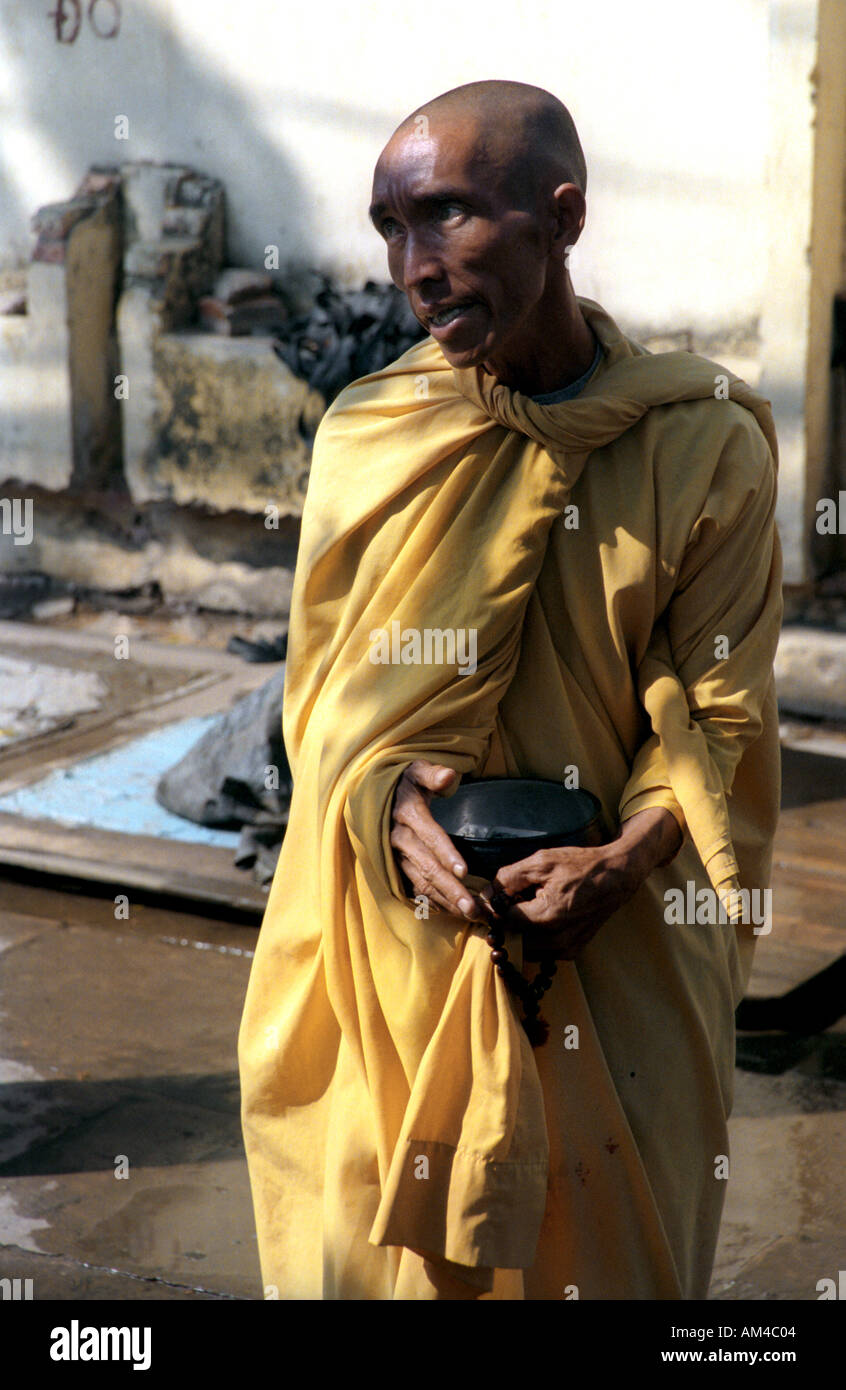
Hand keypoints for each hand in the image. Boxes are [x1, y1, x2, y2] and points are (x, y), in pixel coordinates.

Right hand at [390, 759, 491, 921]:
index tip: (464, 871)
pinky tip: (450, 912)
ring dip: (444, 900)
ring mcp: (394, 856)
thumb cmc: (405, 781)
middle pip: (426, 866)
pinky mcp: (393, 867)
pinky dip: (431, 901)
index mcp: (406, 813)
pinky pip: (413, 888)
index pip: (428, 835)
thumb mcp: (416, 770)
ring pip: (420, 882)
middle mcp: (397, 838)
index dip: (446, 853)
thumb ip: (433, 774)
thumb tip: (449, 776)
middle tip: (473, 908)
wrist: (375, 794)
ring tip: (469, 914)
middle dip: (449, 889)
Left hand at [487, 807, 681, 958]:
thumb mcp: (541, 861)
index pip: (503, 921)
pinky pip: (542, 952)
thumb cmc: (579, 865)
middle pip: (513, 938)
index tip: (495, 898)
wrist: (616, 877)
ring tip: (528, 908)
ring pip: (525, 949)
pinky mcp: (572, 952)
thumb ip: (508, 878)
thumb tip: (487, 894)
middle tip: (511, 902)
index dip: (495, 908)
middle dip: (506, 922)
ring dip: (520, 932)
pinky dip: (535, 939)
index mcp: (546, 917)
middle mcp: (556, 940)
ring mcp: (566, 949)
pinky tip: (542, 918)